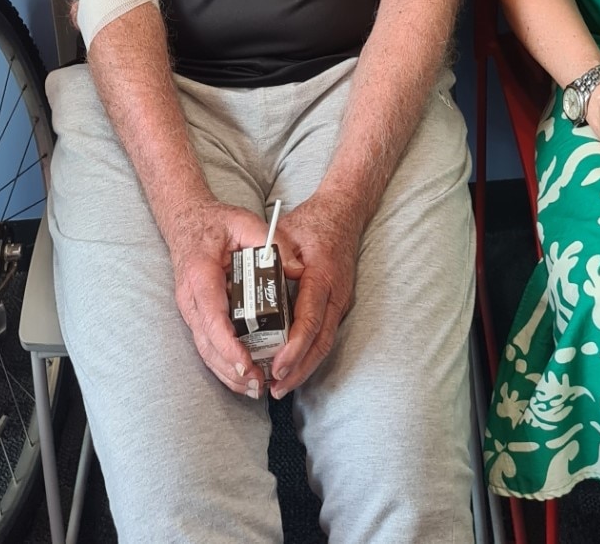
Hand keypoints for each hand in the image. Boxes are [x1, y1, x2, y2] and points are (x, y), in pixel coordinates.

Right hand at [167, 199, 303, 397]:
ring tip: (253, 388)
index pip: (212, 315)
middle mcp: (190, 297)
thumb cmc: (216, 222)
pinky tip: (240, 377)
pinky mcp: (195, 314)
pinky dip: (222, 364)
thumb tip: (297, 267)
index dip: (227, 343)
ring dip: (226, 372)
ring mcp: (189, 308)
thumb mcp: (245, 221)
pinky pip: (206, 345)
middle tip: (257, 385)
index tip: (245, 363)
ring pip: (204, 349)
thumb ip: (271, 241)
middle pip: (207, 342)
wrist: (186, 220)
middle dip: (230, 368)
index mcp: (201, 274)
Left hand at [268, 189, 363, 398]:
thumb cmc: (312, 221)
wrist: (345, 211)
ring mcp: (341, 299)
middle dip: (299, 368)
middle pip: (321, 341)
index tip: (277, 366)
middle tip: (276, 387)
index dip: (294, 347)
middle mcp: (337, 292)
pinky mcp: (339, 302)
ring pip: (326, 342)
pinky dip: (309, 353)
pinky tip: (291, 365)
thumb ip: (272, 255)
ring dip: (305, 366)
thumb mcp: (287, 232)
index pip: (310, 319)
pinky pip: (325, 333)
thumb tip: (254, 281)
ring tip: (280, 385)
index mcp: (322, 274)